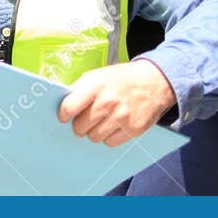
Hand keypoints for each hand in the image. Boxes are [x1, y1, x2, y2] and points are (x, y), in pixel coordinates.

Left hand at [57, 59, 176, 147]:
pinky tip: (114, 125)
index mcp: (96, 85)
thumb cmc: (122, 79)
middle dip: (80, 124)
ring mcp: (122, 117)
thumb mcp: (98, 75)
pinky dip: (109, 136)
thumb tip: (62, 106)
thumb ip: (80, 90)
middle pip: (80, 127)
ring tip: (102, 120)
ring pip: (94, 137)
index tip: (66, 115)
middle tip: (87, 118)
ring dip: (94, 131)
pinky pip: (110, 142)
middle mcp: (108, 102)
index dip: (64, 114)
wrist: (155, 81)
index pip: (69, 108)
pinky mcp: (133, 129)